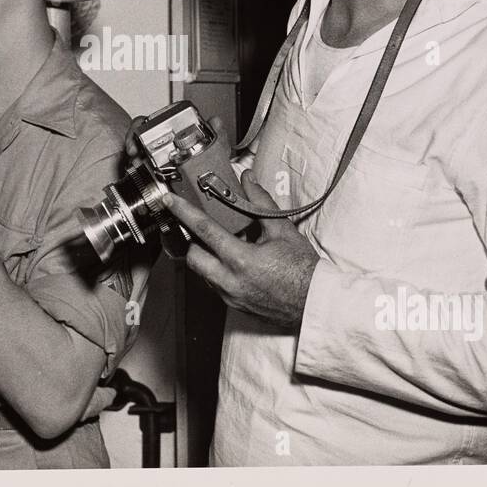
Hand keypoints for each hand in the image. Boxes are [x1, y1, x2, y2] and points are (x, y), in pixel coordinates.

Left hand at [162, 170, 319, 329]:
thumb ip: (260, 203)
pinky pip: (214, 286)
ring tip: (221, 244)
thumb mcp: (283, 231)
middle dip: (192, 241)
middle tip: (198, 228)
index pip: (204, 230)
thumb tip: (247, 181)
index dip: (184, 212)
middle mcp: (230, 281)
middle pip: (193, 257)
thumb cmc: (304, 270)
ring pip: (202, 273)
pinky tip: (232, 262)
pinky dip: (217, 271)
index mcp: (241, 260)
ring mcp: (230, 296)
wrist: (315, 303)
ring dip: (205, 257)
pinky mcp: (234, 306)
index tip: (170, 201)